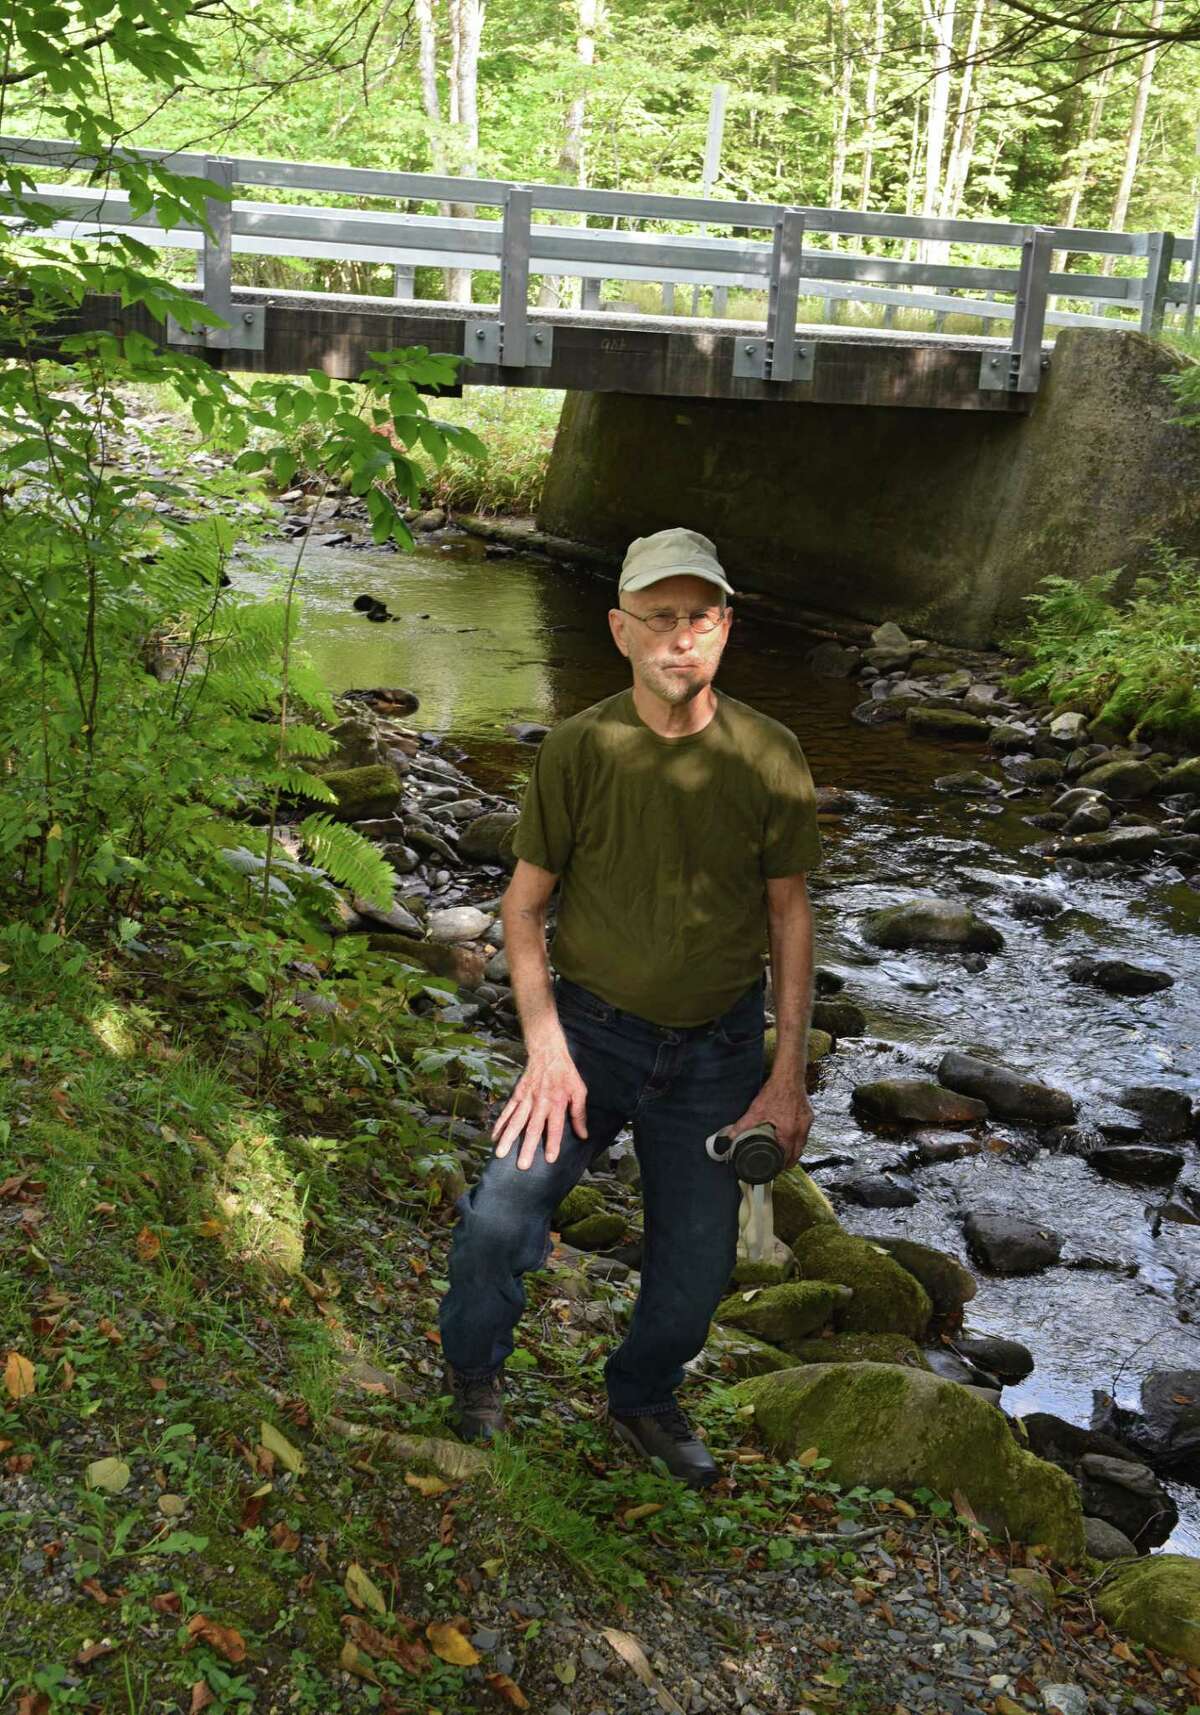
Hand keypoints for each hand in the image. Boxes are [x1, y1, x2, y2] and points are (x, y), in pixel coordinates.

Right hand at [491, 1038, 587, 1170]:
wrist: (548, 1053)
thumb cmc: (566, 1074)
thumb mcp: (579, 1091)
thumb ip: (579, 1114)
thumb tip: (583, 1135)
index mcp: (556, 1103)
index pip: (555, 1127)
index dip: (553, 1143)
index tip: (550, 1159)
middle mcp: (540, 1103)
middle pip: (533, 1128)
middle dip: (527, 1147)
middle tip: (522, 1165)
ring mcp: (526, 1099)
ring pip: (516, 1121)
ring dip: (508, 1138)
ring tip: (500, 1153)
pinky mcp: (517, 1095)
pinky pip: (508, 1111)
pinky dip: (501, 1124)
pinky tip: (495, 1137)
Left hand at [728, 1074, 812, 1168]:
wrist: (789, 1076)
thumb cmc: (775, 1092)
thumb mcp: (756, 1110)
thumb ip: (743, 1125)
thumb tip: (730, 1136)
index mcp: (789, 1132)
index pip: (787, 1156)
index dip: (781, 1165)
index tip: (776, 1169)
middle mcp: (801, 1130)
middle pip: (798, 1153)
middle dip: (790, 1161)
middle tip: (781, 1166)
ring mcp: (807, 1123)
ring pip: (803, 1143)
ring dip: (795, 1150)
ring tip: (786, 1154)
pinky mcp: (809, 1116)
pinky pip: (805, 1132)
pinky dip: (799, 1138)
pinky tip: (791, 1136)